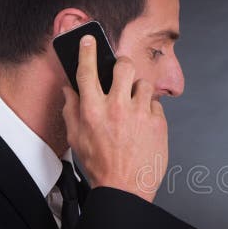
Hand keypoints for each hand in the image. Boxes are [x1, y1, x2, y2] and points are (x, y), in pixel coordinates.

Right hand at [62, 35, 167, 201]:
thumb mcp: (76, 138)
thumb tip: (69, 90)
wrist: (126, 188)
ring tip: (133, 107)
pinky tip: (143, 124)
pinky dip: (149, 110)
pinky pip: (155, 104)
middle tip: (121, 74)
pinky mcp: (158, 122)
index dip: (87, 51)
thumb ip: (71, 109)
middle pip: (123, 66)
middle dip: (122, 66)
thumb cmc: (101, 166)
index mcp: (92, 110)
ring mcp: (140, 113)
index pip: (88, 71)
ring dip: (138, 91)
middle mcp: (117, 108)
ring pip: (143, 84)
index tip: (89, 40)